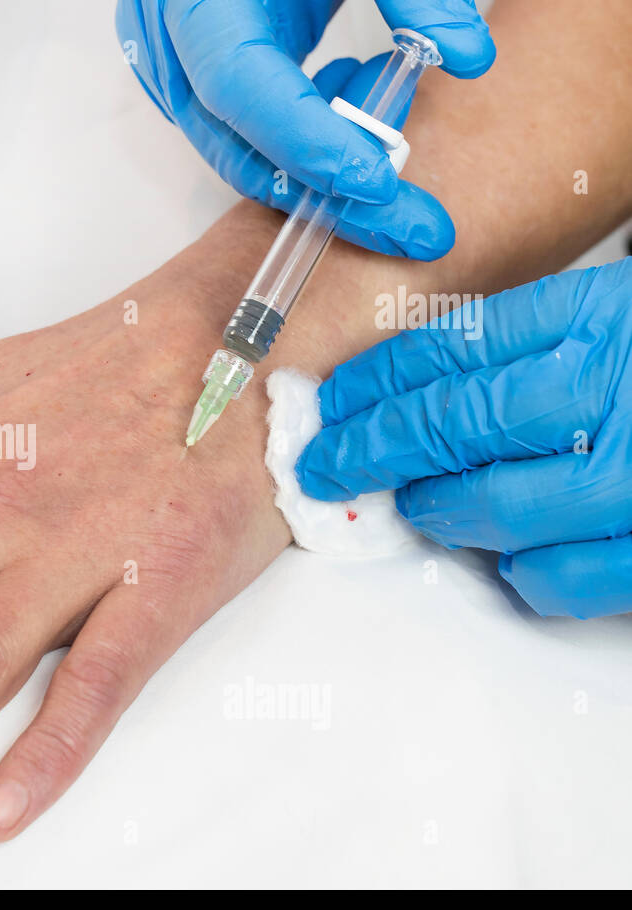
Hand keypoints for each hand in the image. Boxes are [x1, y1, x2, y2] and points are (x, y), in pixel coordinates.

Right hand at [115, 0, 493, 258]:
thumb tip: (471, 58)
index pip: (243, 88)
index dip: (308, 143)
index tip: (381, 184)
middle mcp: (167, 38)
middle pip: (238, 145)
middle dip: (328, 196)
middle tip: (417, 228)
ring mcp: (166, 64)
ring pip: (234, 152)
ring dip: (313, 174)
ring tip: (391, 160)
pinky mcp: (182, 75)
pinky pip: (235, 134)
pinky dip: (295, 145)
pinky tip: (351, 115)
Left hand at [296, 259, 631, 618]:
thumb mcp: (618, 313)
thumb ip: (536, 337)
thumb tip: (415, 382)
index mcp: (601, 317)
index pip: (452, 347)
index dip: (375, 380)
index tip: (330, 400)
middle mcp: (613, 392)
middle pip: (452, 420)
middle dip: (370, 447)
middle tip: (328, 461)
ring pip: (493, 506)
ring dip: (438, 509)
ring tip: (419, 502)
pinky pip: (560, 576)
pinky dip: (522, 570)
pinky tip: (513, 551)